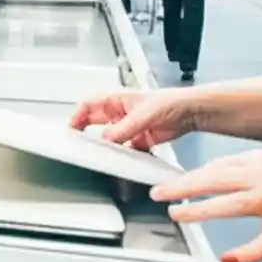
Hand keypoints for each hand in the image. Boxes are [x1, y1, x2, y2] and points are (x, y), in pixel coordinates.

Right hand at [69, 89, 199, 150]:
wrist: (190, 112)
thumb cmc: (169, 102)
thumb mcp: (142, 114)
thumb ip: (123, 128)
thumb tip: (106, 139)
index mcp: (117, 100)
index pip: (89, 105)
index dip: (77, 115)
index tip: (71, 129)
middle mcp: (120, 113)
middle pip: (94, 121)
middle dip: (85, 132)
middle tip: (78, 144)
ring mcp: (129, 127)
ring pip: (109, 138)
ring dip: (104, 146)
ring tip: (99, 155)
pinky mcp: (139, 140)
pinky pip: (125, 149)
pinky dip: (122, 156)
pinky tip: (121, 161)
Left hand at [150, 150, 261, 261]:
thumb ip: (243, 169)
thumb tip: (212, 173)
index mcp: (261, 163)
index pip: (216, 166)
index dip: (189, 175)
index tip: (170, 182)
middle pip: (216, 179)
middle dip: (184, 186)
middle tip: (161, 193)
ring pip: (232, 204)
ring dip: (201, 209)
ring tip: (180, 214)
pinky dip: (245, 254)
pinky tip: (227, 259)